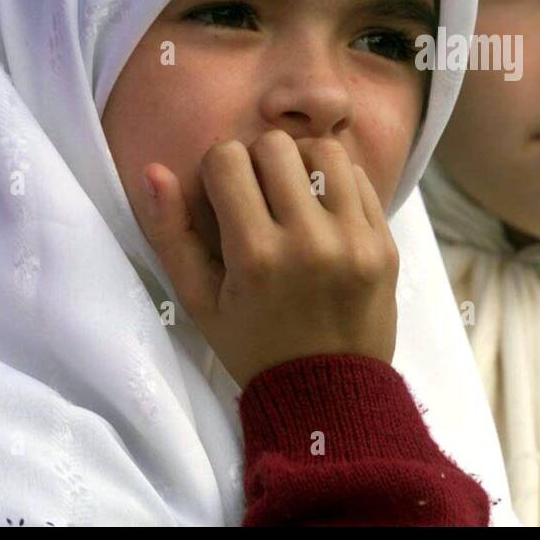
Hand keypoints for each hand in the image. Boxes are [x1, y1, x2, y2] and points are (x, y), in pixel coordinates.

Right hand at [138, 129, 398, 388]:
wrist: (330, 393)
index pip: (227, 159)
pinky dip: (336, 182)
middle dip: (257, 160)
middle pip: (275, 146)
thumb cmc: (253, 345)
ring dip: (301, 162)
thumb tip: (154, 170)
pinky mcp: (385, 243)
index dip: (217, 170)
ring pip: (324, 151)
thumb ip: (172, 234)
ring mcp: (355, 240)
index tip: (222, 196)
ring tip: (293, 193)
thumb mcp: (199, 301)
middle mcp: (309, 241)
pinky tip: (323, 209)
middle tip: (257, 194)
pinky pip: (360, 178)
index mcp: (256, 257)